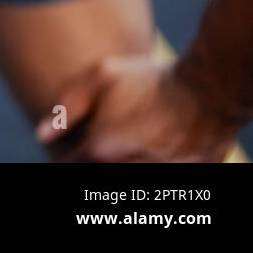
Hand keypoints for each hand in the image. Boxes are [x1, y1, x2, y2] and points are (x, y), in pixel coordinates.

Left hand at [35, 55, 238, 161]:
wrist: (210, 88)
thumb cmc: (151, 78)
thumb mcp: (102, 76)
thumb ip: (68, 106)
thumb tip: (43, 135)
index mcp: (101, 148)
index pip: (71, 164)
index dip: (72, 153)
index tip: (81, 141)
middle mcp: (127, 167)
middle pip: (99, 172)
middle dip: (98, 157)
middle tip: (111, 134)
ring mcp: (158, 175)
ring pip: (128, 175)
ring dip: (125, 160)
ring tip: (134, 135)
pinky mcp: (185, 176)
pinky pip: (158, 174)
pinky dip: (153, 162)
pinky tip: (156, 143)